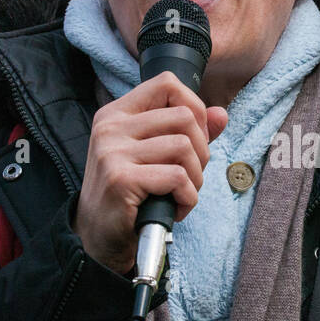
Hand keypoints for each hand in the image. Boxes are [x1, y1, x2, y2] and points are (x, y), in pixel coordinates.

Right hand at [72, 72, 228, 271]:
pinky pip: (177, 178)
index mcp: (117, 114)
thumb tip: (222, 115)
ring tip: (181, 194)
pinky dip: (188, 198)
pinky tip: (175, 209)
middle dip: (201, 151)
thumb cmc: (130, 194)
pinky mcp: (120, 179)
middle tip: (190, 176)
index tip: (194, 139)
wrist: (98, 237)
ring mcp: (112, 152)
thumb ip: (187, 132)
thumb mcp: (156, 156)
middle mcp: (111, 127)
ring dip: (195, 178)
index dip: (194, 108)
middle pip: (184, 117)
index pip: (166, 83)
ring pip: (184, 147)